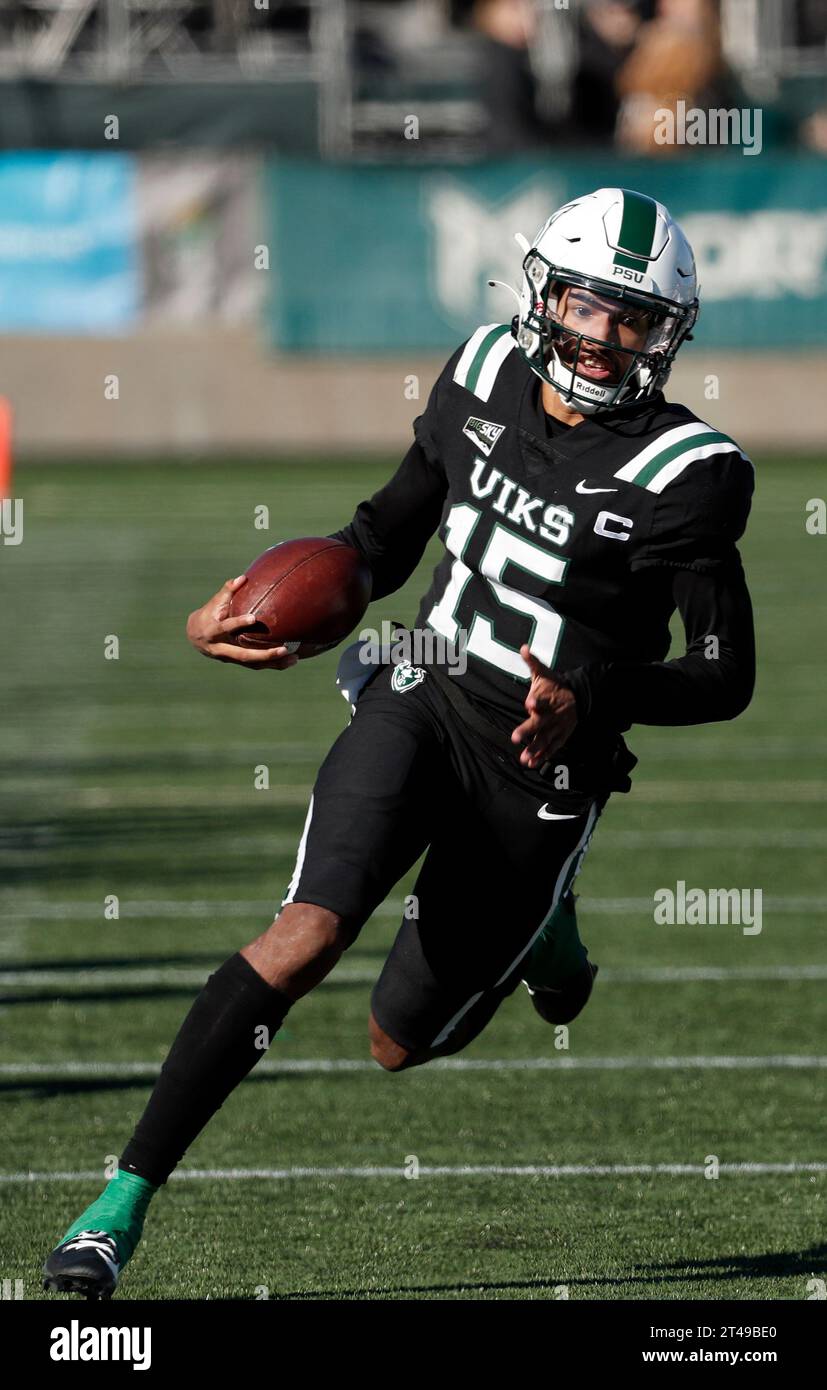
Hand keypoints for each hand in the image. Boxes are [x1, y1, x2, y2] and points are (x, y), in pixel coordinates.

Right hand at [186, 575, 298, 670]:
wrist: (194, 636)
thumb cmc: (208, 614)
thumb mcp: (214, 603)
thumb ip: (227, 591)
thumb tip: (242, 578)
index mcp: (212, 631)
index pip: (225, 628)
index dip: (238, 623)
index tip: (253, 619)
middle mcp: (220, 648)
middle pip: (243, 655)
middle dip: (264, 654)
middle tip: (285, 649)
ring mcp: (229, 657)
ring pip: (252, 664)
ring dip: (273, 663)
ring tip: (294, 658)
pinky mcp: (237, 662)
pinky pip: (256, 666)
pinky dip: (272, 665)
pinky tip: (290, 661)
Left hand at [511, 644, 577, 768]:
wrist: (580, 697)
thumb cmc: (557, 685)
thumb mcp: (545, 673)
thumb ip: (532, 662)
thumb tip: (523, 647)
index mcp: (546, 698)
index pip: (540, 699)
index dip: (535, 701)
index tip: (529, 702)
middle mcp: (551, 714)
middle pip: (539, 723)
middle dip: (527, 730)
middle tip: (515, 737)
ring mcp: (557, 727)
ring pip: (544, 739)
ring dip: (534, 749)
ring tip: (523, 759)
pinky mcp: (561, 736)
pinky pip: (551, 747)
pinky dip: (542, 756)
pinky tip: (532, 763)